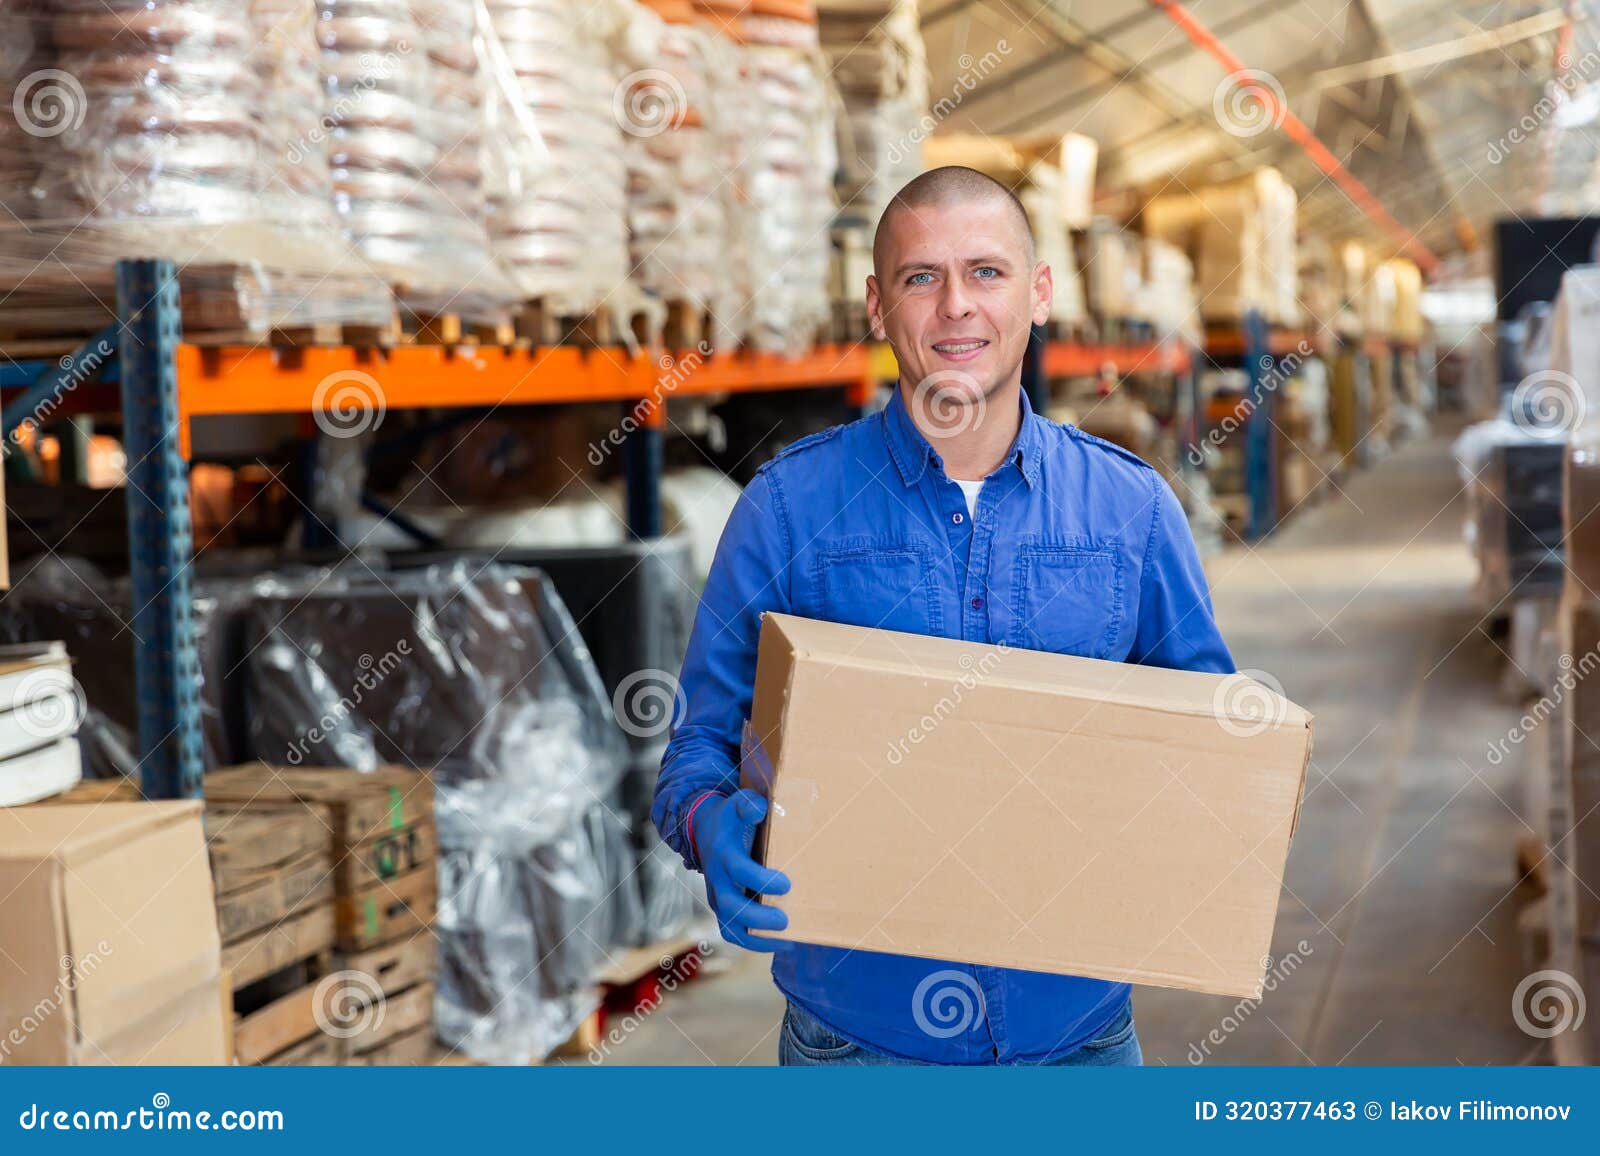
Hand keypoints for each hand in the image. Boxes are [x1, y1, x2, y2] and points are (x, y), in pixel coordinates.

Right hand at [693, 788, 791, 950]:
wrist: (705, 830)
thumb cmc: (730, 819)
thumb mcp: (736, 805)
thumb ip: (746, 804)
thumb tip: (759, 808)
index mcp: (724, 853)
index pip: (739, 870)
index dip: (761, 879)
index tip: (786, 884)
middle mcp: (718, 879)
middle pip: (732, 905)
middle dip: (758, 917)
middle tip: (785, 920)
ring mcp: (718, 896)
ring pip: (730, 926)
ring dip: (756, 938)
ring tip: (786, 940)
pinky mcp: (722, 908)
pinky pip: (733, 932)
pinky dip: (754, 943)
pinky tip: (780, 944)